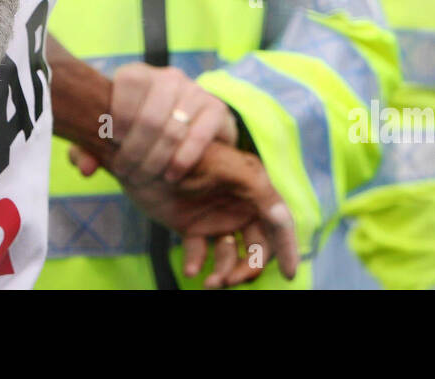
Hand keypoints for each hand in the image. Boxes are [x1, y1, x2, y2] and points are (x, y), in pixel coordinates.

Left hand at [101, 63, 238, 184]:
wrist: (191, 128)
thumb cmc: (140, 132)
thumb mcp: (114, 137)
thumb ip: (91, 149)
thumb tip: (85, 169)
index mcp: (138, 74)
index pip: (128, 83)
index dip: (119, 115)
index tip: (113, 142)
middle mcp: (168, 77)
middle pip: (150, 116)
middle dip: (135, 151)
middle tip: (127, 173)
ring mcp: (194, 90)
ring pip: (172, 129)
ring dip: (155, 160)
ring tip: (145, 177)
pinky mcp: (215, 108)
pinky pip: (198, 136)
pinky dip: (182, 160)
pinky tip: (171, 175)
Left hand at [119, 140, 299, 287]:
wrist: (145, 151)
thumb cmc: (191, 154)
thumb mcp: (229, 169)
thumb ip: (261, 193)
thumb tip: (284, 220)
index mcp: (253, 189)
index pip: (278, 224)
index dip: (288, 249)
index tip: (289, 275)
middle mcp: (238, 206)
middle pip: (256, 246)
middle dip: (247, 267)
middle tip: (229, 280)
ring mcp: (215, 217)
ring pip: (230, 255)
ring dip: (224, 271)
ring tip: (210, 282)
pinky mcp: (191, 226)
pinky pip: (201, 251)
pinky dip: (198, 262)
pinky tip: (191, 269)